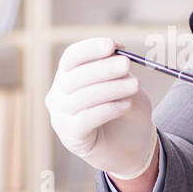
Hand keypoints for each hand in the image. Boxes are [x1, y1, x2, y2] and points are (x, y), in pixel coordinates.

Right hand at [46, 37, 157, 179]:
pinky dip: (108, 109)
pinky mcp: (70, 136)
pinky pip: (85, 119)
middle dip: (103, 68)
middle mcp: (58, 95)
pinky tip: (126, 105)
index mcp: (68, 75)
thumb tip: (116, 51)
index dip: (90, 49)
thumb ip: (117, 69)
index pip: (71, 57)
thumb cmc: (124, 109)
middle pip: (74, 76)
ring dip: (111, 89)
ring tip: (134, 85)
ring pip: (81, 98)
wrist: (130, 146)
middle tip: (127, 64)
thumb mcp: (124, 83)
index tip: (112, 45)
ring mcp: (60, 117)